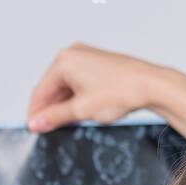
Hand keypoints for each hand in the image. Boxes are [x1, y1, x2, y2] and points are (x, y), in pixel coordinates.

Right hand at [26, 43, 185, 146]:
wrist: (151, 85)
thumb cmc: (121, 91)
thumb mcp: (81, 110)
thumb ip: (54, 117)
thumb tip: (35, 123)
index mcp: (64, 61)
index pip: (40, 91)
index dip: (35, 113)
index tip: (34, 129)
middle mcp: (73, 55)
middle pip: (51, 88)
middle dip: (50, 110)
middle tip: (48, 130)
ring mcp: (85, 58)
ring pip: (65, 87)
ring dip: (63, 106)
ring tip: (66, 124)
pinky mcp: (96, 64)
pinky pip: (77, 84)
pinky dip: (75, 99)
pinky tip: (78, 114)